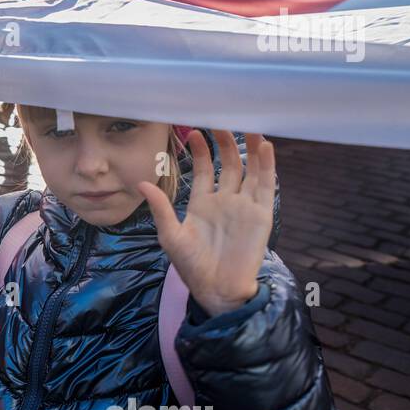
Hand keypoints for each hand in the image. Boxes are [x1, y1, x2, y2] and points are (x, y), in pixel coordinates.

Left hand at [137, 130, 275, 317]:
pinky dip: (267, 166)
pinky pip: (266, 186)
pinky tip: (265, 147)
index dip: (200, 151)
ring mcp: (244, 206)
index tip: (193, 131)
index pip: (202, 170)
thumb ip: (161, 208)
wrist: (217, 290)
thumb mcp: (171, 235)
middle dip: (224, 142)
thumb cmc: (191, 266)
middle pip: (227, 164)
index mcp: (202, 204)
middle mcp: (225, 201)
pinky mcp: (262, 214)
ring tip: (246, 124)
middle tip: (219, 119)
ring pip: (249, 170)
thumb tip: (142, 182)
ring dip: (249, 148)